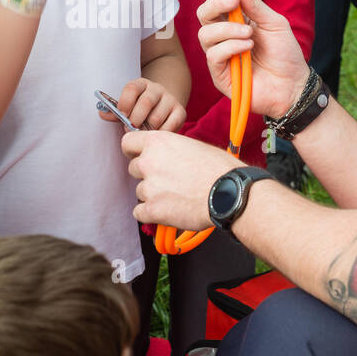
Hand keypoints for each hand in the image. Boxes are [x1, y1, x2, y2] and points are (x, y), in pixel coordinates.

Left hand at [100, 78, 186, 131]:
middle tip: (131, 129)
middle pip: (146, 102)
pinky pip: (170, 125)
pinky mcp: (181, 111)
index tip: (121, 116)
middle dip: (135, 119)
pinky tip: (155, 134)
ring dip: (147, 129)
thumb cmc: (139, 110)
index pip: (131, 88)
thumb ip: (114, 112)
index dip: (124, 103)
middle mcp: (157, 89)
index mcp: (140, 84)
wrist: (164, 107)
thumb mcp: (126, 107)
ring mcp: (170, 99)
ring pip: (157, 117)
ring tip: (142, 133)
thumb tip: (102, 113)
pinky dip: (161, 133)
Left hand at [121, 130, 239, 230]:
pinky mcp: (152, 209)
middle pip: (133, 169)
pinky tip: (168, 210)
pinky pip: (139, 212)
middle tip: (168, 180)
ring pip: (139, 191)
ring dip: (152, 195)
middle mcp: (149, 162)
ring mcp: (148, 187)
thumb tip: (164, 155)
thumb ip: (170, 148)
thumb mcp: (191, 145)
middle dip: (147, 175)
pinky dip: (151, 213)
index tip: (139, 156)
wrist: (229, 193)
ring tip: (176, 196)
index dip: (133, 151)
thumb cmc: (218, 169)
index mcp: (158, 142)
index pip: (127, 143)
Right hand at [196, 0, 308, 119]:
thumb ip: (255, 4)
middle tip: (235, 3)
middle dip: (215, 4)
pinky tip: (247, 48)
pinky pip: (213, 55)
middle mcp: (224, 36)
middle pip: (203, 14)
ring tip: (249, 34)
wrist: (293, 85)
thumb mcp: (274, 23)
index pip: (216, 0)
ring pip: (205, 34)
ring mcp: (221, 55)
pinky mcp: (220, 74)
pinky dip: (230, 47)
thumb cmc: (285, 55)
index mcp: (236, 20)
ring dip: (228, 29)